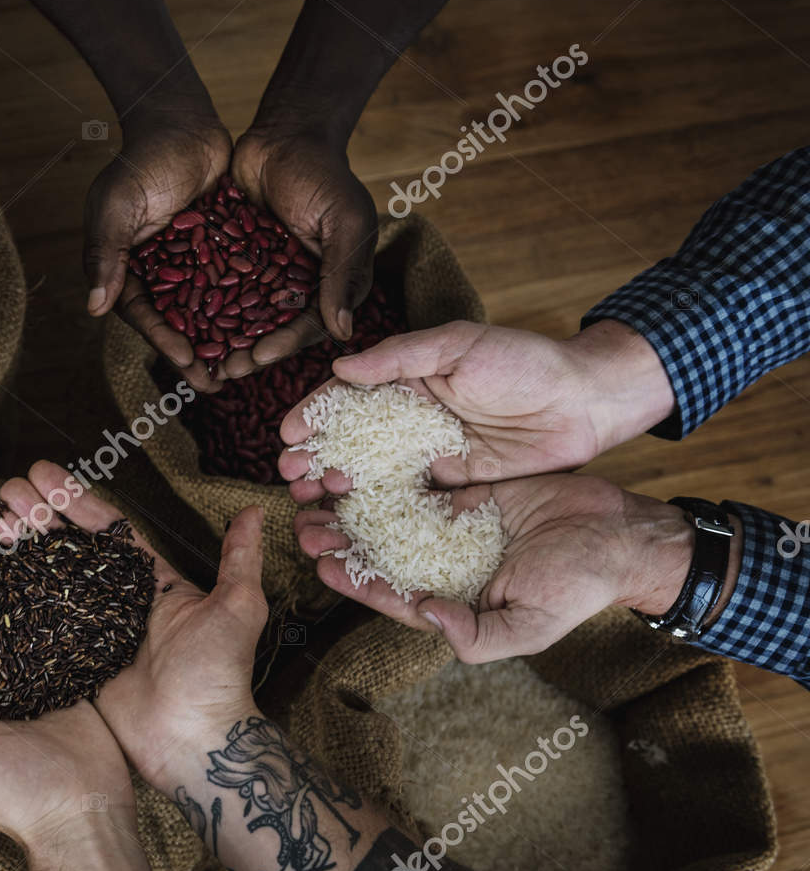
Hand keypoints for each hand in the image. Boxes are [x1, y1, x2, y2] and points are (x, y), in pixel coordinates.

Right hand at [0, 463, 267, 792]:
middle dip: (38, 516)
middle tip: (7, 489)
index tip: (43, 474)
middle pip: (70, 548)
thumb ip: (239, 559)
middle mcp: (117, 603)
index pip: (108, 530)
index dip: (75, 501)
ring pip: (48, 579)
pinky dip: (15, 597)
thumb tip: (253, 512)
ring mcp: (91, 632)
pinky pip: (40, 623)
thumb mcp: (238, 608)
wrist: (194, 739)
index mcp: (152, 583)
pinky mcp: (71, 662)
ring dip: (20, 546)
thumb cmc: (219, 673)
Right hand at [88, 112, 231, 393]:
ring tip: (245, 365)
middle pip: (178, 323)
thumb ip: (106, 257)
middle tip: (218, 385)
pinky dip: (247, 305)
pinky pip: (233, 283)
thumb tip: (94, 310)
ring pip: (208, 310)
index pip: (145, 317)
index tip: (190, 366)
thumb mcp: (116, 208)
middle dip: (197, 355)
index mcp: (125, 270)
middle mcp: (157, 274)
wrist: (179, 122)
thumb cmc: (139, 162)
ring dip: (224, 339)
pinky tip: (268, 325)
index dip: (166, 344)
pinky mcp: (218, 248)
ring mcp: (189, 263)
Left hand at [220, 126, 376, 378]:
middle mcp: (298, 285)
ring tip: (200, 360)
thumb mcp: (344, 221)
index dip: (284, 344)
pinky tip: (181, 325)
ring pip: (243, 318)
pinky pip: (219, 291)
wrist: (285, 134)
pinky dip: (203, 309)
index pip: (309, 325)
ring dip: (223, 341)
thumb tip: (342, 333)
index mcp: (332, 282)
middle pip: (272, 330)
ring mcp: (265, 275)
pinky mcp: (236, 261)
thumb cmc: (324, 174)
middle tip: (223, 373)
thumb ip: (341, 273)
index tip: (259, 358)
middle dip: (248, 353)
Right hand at [277, 320, 677, 502]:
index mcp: (407, 382)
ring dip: (333, 491)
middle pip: (348, 444)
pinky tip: (348, 525)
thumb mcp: (460, 345)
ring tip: (308, 502)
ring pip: (368, 478)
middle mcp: (410, 422)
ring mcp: (427, 458)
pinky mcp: (449, 490)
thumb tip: (341, 367)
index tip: (285, 435)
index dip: (313, 416)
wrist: (584, 404)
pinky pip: (403, 505)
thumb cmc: (525, 362)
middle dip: (313, 459)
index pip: (347, 400)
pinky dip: (372, 515)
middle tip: (289, 478)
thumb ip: (401, 356)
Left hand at [294, 473, 708, 661]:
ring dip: (354, 513)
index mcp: (453, 605)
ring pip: (389, 524)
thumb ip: (475, 634)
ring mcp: (452, 533)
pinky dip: (386, 484)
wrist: (618, 535)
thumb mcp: (529, 625)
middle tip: (304, 526)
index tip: (321, 563)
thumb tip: (424, 616)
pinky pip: (418, 492)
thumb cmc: (578, 586)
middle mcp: (444, 570)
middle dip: (341, 544)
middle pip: (380, 558)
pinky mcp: (464, 499)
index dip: (355, 582)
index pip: (392, 596)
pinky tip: (355, 470)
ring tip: (317, 496)